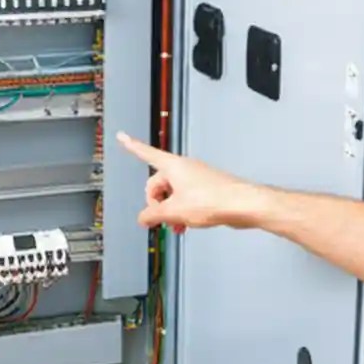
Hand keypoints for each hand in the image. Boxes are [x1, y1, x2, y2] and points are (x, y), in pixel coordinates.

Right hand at [115, 131, 262, 232]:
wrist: (243, 204)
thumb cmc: (212, 200)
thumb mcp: (174, 211)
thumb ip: (153, 215)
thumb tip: (142, 218)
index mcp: (173, 166)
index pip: (146, 153)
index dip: (131, 146)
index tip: (121, 136)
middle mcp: (184, 168)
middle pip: (157, 183)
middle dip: (156, 203)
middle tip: (161, 220)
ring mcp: (196, 177)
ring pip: (173, 193)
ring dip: (170, 210)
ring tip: (176, 227)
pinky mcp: (206, 188)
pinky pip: (186, 198)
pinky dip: (182, 211)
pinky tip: (186, 226)